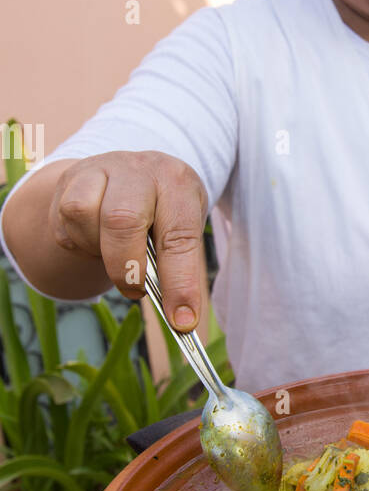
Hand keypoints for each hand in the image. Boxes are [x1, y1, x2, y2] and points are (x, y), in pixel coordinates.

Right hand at [48, 151, 207, 329]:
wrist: (126, 175)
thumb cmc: (161, 211)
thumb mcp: (180, 227)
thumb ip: (177, 264)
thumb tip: (178, 316)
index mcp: (177, 181)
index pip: (180, 236)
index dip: (180, 283)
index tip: (181, 321)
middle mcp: (140, 169)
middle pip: (122, 220)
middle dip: (127, 268)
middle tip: (135, 290)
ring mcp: (102, 169)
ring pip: (84, 215)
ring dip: (99, 251)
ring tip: (115, 254)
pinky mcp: (72, 180)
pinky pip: (66, 220)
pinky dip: (80, 242)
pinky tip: (96, 239)